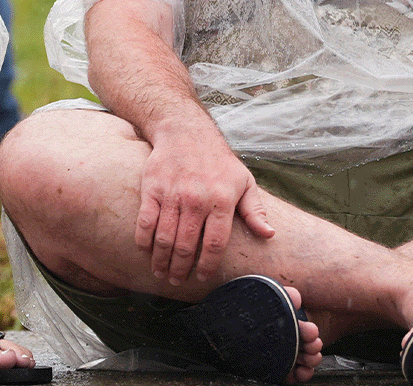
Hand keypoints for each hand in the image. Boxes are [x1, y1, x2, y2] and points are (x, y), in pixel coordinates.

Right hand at [135, 129, 274, 284]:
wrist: (186, 132)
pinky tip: (146, 250)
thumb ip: (255, 210)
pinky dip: (143, 240)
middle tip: (176, 279)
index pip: (215, 243)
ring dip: (161, 260)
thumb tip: (269, 234)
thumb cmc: (219, 161)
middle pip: (186, 246)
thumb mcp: (244, 181)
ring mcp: (173, 194)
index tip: (202, 276)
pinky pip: (145, 222)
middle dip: (180, 269)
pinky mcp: (152, 188)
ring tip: (161, 272)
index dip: (208, 265)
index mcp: (222, 200)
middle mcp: (197, 199)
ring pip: (164, 238)